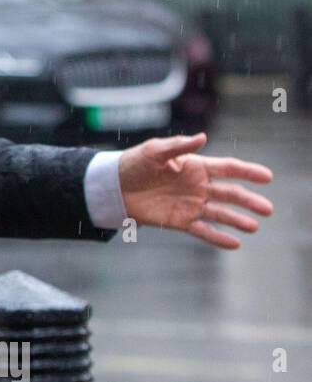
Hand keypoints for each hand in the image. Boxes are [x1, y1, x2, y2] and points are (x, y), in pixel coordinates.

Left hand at [117, 132, 273, 249]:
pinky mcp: (179, 221)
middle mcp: (198, 187)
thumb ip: (179, 146)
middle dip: (249, 201)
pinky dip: (218, 237)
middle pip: (229, 193)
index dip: (248, 172)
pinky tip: (234, 244)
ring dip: (237, 220)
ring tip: (254, 227)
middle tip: (268, 209)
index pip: (227, 169)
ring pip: (220, 214)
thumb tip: (202, 138)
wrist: (114, 187)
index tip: (267, 177)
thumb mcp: (155, 151)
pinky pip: (203, 230)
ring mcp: (190, 205)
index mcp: (195, 167)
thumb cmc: (134, 164)